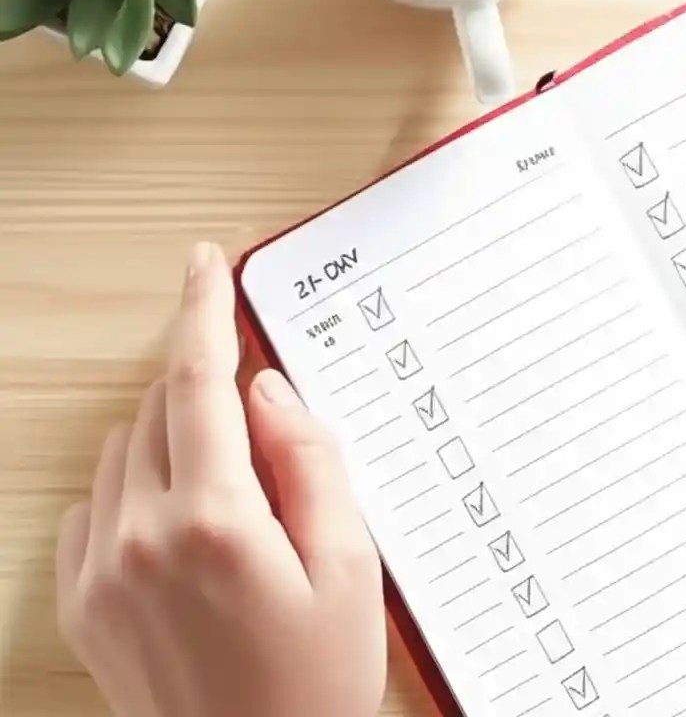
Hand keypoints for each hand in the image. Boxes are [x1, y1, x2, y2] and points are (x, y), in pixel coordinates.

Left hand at [55, 243, 385, 716]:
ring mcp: (101, 573)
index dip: (203, 313)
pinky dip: (137, 488)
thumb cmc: (316, 682)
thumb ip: (313, 465)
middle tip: (266, 435)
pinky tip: (187, 528)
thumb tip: (270, 393)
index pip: (199, 386)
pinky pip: (94, 505)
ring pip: (124, 452)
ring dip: (174, 440)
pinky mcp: (82, 602)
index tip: (203, 265)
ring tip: (237, 499)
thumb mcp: (350, 570)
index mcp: (216, 524)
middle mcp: (142, 540)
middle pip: (161, 410)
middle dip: (207, 393)